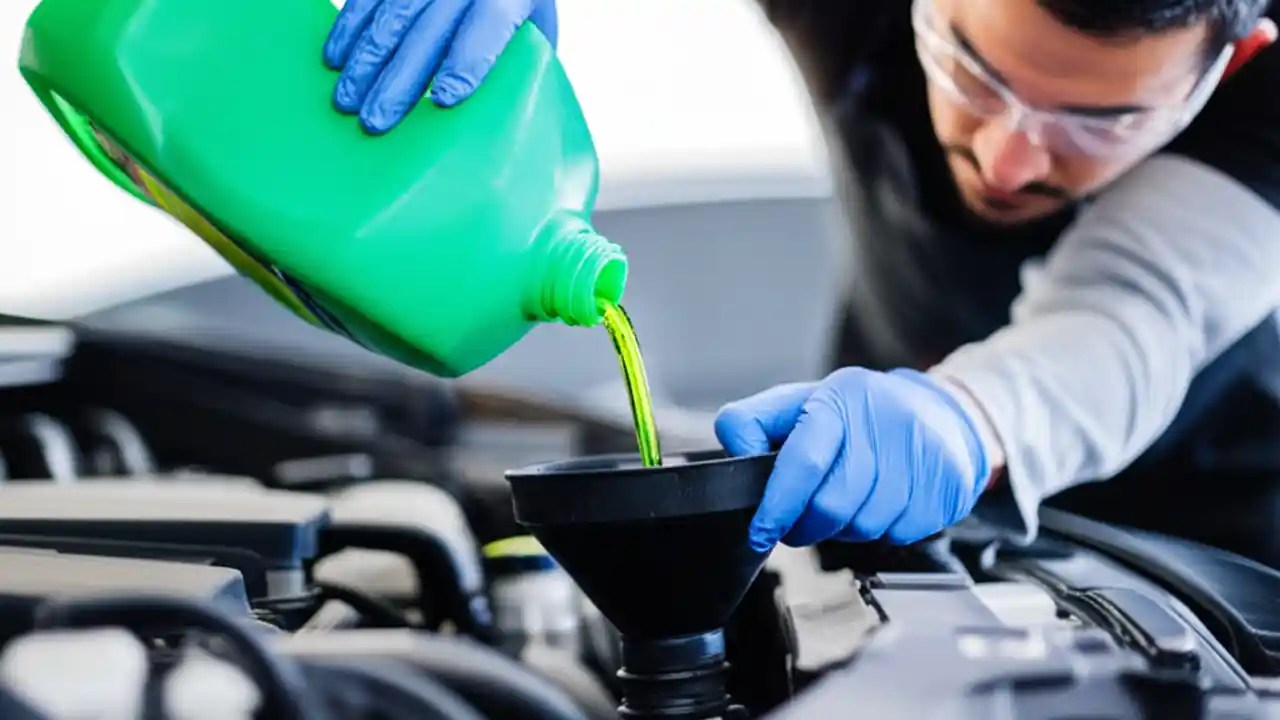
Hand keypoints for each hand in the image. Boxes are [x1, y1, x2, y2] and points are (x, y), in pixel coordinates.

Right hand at [323, 0, 557, 133]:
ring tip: (345, 100)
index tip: (444, 99)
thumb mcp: (534, 32)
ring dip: (364, 59)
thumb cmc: (514, 6)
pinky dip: (348, 27)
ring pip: (391, 11)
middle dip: (399, 77)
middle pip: (429, 27)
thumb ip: (519, 65)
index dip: (468, 59)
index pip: (490, 22)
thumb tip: (501, 129)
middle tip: (375, 121)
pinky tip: (334, 59)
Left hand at [715, 367, 990, 552]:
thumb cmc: (859, 414)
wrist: (942, 413)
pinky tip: (878, 507)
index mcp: (839, 400)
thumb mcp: (801, 403)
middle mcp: (882, 422)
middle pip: (834, 503)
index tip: (761, 532)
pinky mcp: (944, 485)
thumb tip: (735, 447)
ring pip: (865, 523)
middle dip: (806, 526)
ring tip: (843, 507)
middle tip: (799, 525)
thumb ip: (755, 422)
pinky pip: (898, 532)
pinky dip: (881, 530)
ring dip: (844, 530)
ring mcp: (919, 455)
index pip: (804, 461)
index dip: (778, 505)